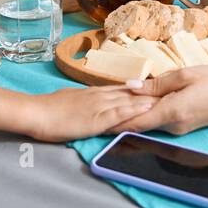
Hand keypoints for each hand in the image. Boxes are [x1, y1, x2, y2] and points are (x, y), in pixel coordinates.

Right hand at [27, 86, 155, 141]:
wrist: (37, 112)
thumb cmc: (48, 109)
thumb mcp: (68, 100)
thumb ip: (82, 101)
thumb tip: (86, 102)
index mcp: (93, 93)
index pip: (121, 89)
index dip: (139, 89)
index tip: (156, 88)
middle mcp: (100, 96)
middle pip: (130, 93)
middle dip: (149, 93)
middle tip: (170, 90)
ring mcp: (100, 106)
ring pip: (129, 101)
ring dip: (148, 100)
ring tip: (167, 98)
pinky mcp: (98, 119)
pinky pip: (120, 113)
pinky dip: (136, 110)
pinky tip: (149, 109)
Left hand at [107, 66, 207, 135]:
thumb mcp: (184, 75)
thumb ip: (155, 84)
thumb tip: (130, 87)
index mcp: (170, 113)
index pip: (133, 122)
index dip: (112, 122)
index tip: (94, 120)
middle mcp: (172, 126)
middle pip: (138, 124)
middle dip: (119, 116)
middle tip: (98, 106)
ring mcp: (179, 129)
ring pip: (149, 122)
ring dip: (133, 114)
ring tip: (112, 103)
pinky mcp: (185, 126)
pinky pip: (160, 121)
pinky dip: (147, 113)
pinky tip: (139, 104)